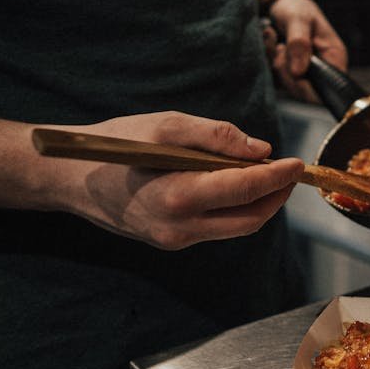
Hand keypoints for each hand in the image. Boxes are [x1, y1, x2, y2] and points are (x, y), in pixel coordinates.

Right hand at [51, 111, 304, 249]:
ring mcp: (175, 240)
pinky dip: (236, 208)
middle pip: (249, 219)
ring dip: (259, 203)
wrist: (72, 180)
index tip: (298, 163)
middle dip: (276, 195)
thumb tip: (260, 150)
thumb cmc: (115, 146)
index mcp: (177, 197)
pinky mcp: (172, 242)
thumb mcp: (165, 126)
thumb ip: (215, 136)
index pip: (245, 190)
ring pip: (236, 227)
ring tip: (268, 175)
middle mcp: (179, 228)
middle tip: (289, 170)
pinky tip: (236, 185)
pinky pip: (217, 227)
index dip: (277, 177)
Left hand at [263, 0, 347, 103]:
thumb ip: (299, 43)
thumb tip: (299, 73)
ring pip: (289, 85)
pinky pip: (277, 78)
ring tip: (275, 38)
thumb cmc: (295, 6)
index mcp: (334, 57)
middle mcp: (323, 68)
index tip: (293, 70)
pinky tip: (271, 43)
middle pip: (306, 92)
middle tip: (281, 47)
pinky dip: (269, 61)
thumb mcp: (298, 18)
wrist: (280, 2)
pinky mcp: (290, 72)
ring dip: (276, 62)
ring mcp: (306, 71)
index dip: (309, 87)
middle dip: (287, 72)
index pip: (329, 88)